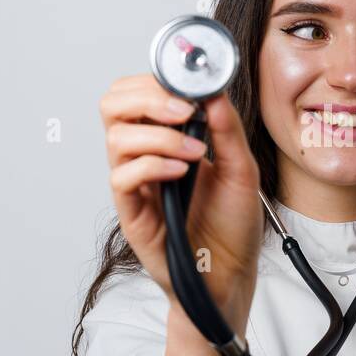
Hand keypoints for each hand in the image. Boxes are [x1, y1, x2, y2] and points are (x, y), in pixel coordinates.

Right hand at [99, 75, 262, 325]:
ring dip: (159, 136)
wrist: (230, 274)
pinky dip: (152, 166)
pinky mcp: (132, 213)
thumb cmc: (232, 225)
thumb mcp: (242, 169)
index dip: (154, 81)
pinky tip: (180, 172)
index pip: (137, 93)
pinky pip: (122, 178)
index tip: (189, 86)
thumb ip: (228, 130)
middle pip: (113, 106)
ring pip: (117, 139)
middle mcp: (144, 156)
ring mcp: (136, 184)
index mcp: (166, 139)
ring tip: (195, 152)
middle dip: (146, 97)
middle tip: (183, 110)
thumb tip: (214, 93)